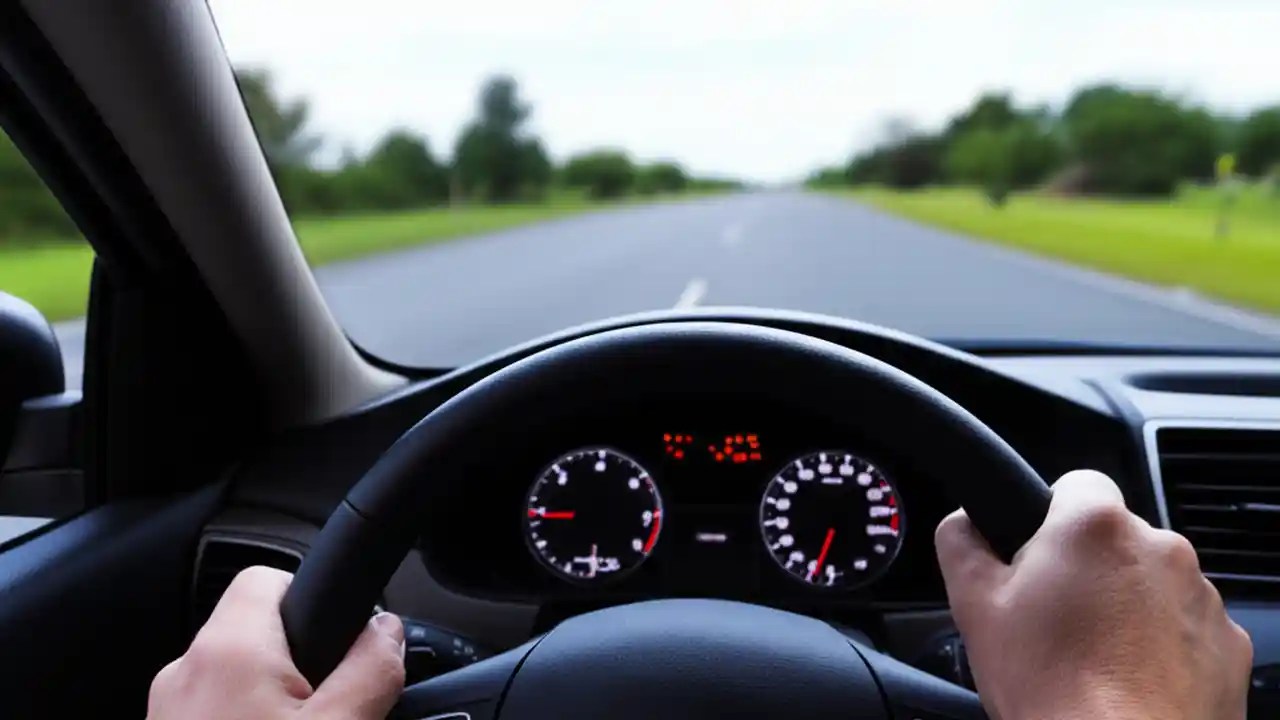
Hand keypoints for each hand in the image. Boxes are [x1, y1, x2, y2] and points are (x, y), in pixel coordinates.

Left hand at [147, 566, 404, 719]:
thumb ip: (370, 671)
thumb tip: (386, 631)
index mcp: (228, 651)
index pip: (268, 576)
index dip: (313, 600)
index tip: (340, 639)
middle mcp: (184, 672)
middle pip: (256, 633)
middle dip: (299, 663)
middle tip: (329, 707)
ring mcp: (166, 713)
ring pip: (235, 681)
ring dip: (273, 700)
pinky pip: (215, 714)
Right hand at [936, 470, 1251, 719]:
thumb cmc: (1049, 685)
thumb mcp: (973, 605)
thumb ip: (961, 541)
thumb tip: (964, 522)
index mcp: (1094, 526)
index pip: (1075, 483)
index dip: (1049, 519)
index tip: (1037, 560)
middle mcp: (1159, 547)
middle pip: (1115, 538)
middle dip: (1089, 567)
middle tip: (1055, 617)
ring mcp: (1200, 596)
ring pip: (1152, 582)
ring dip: (1127, 605)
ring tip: (1094, 656)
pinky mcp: (1226, 643)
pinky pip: (1186, 626)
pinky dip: (1162, 644)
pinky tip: (1130, 677)